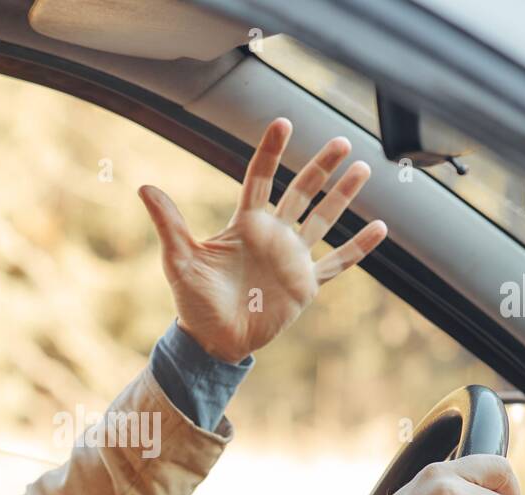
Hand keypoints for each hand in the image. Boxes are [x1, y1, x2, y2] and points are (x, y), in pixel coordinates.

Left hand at [138, 117, 387, 363]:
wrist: (212, 341)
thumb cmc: (193, 300)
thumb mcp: (179, 259)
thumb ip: (169, 223)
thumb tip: (144, 187)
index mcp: (245, 224)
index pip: (260, 178)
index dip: (271, 152)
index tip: (283, 123)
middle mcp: (273, 235)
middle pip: (301, 192)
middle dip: (320, 167)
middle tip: (340, 141)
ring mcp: (292, 258)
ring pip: (323, 219)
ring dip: (343, 197)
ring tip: (363, 169)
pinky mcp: (305, 284)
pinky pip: (337, 262)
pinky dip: (358, 248)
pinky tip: (380, 228)